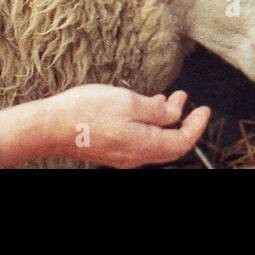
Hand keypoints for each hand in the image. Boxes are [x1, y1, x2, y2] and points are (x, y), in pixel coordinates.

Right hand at [0, 85, 209, 167]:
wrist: (49, 126)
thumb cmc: (86, 111)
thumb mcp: (128, 102)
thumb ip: (155, 111)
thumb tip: (174, 116)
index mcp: (143, 145)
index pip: (181, 142)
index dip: (196, 126)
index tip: (204, 109)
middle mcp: (135, 156)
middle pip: (168, 143)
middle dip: (181, 120)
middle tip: (186, 98)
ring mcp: (121, 154)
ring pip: (153, 140)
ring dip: (163, 119)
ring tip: (167, 98)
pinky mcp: (110, 149)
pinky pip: (138, 139)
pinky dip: (148, 123)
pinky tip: (143, 106)